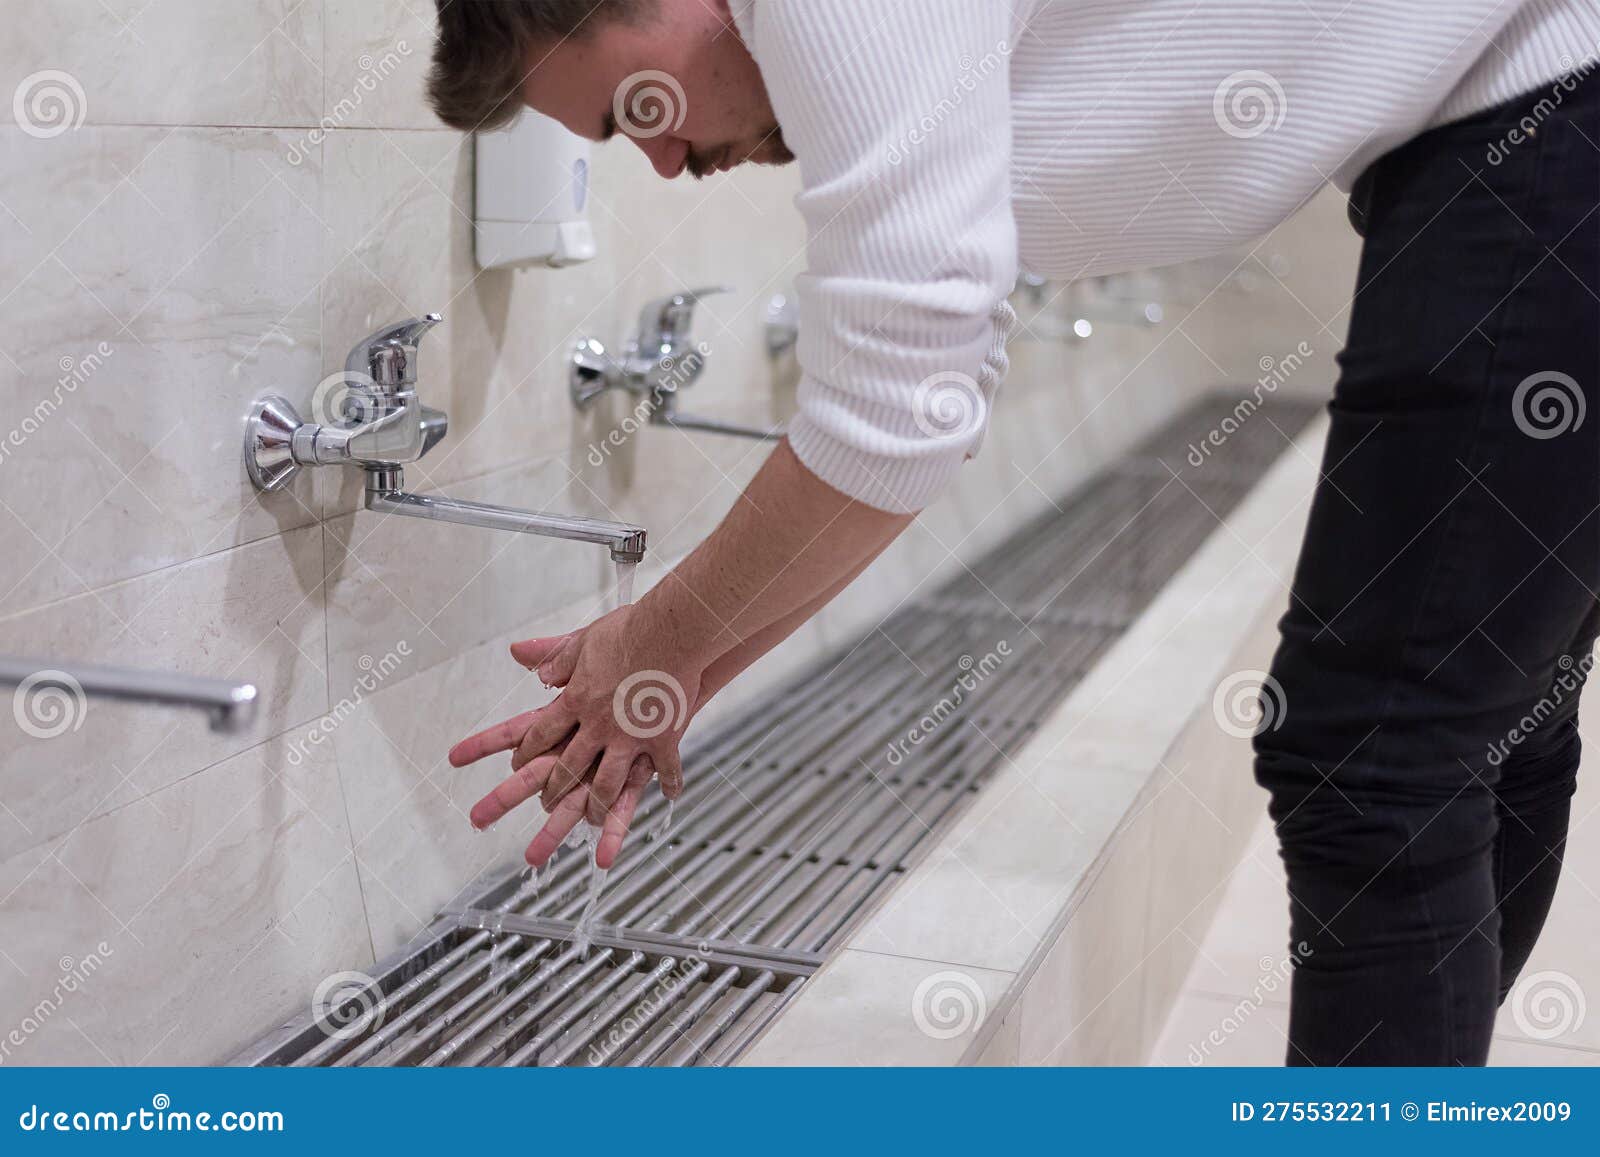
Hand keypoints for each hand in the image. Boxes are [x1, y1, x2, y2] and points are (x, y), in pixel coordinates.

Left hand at [449, 604, 704, 861]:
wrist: (670, 632)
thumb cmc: (627, 630)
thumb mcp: (583, 639)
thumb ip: (556, 657)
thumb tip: (529, 664)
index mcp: (576, 700)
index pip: (541, 734)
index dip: (526, 753)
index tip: (515, 767)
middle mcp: (598, 725)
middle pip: (567, 767)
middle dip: (553, 791)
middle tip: (545, 806)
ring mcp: (630, 737)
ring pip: (607, 784)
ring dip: (598, 806)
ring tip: (594, 820)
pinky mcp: (663, 739)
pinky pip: (666, 769)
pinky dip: (669, 784)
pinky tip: (669, 796)